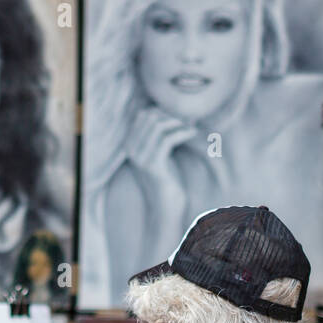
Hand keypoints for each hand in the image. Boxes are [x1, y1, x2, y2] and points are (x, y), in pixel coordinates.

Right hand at [124, 106, 194, 229]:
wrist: (164, 209)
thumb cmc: (166, 182)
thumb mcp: (159, 156)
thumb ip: (158, 138)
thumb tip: (170, 115)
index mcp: (130, 146)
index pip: (143, 116)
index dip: (163, 113)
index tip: (179, 119)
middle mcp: (131, 150)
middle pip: (150, 118)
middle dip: (171, 116)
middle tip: (187, 123)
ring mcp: (140, 158)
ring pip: (159, 126)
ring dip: (179, 123)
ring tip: (191, 129)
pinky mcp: (153, 165)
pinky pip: (168, 139)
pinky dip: (182, 132)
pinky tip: (192, 134)